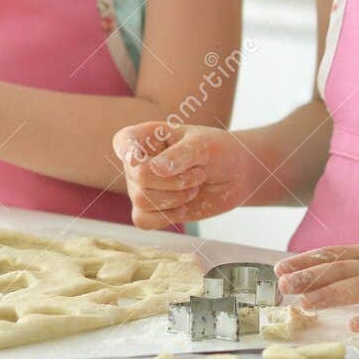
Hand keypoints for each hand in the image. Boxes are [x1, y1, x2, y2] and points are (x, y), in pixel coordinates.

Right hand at [112, 122, 259, 229]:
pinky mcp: (151, 210)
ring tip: (194, 187)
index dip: (124, 150)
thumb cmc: (219, 151)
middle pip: (138, 178)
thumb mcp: (203, 145)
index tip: (136, 159)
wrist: (235, 176)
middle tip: (198, 173)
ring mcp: (143, 187)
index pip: (123, 141)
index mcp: (148, 137)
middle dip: (174, 181)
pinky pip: (142, 221)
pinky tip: (184, 208)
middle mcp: (139, 162)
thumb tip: (155, 169)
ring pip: (142, 201)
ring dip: (176, 198)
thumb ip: (180, 155)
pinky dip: (166, 217)